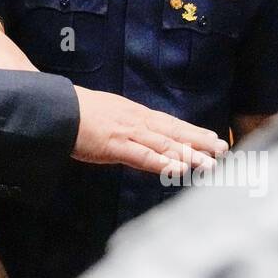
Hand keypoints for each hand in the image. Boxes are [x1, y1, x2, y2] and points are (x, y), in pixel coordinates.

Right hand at [72, 85, 226, 174]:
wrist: (55, 108)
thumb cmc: (76, 112)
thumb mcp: (107, 115)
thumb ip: (124, 126)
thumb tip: (136, 136)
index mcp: (133, 113)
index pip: (169, 123)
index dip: (191, 132)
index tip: (211, 137)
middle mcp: (136, 120)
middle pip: (173, 132)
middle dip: (199, 141)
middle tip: (222, 150)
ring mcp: (127, 132)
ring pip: (164, 144)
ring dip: (188, 154)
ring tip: (209, 163)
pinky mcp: (114, 145)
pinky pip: (142, 156)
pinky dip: (162, 162)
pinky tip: (178, 169)